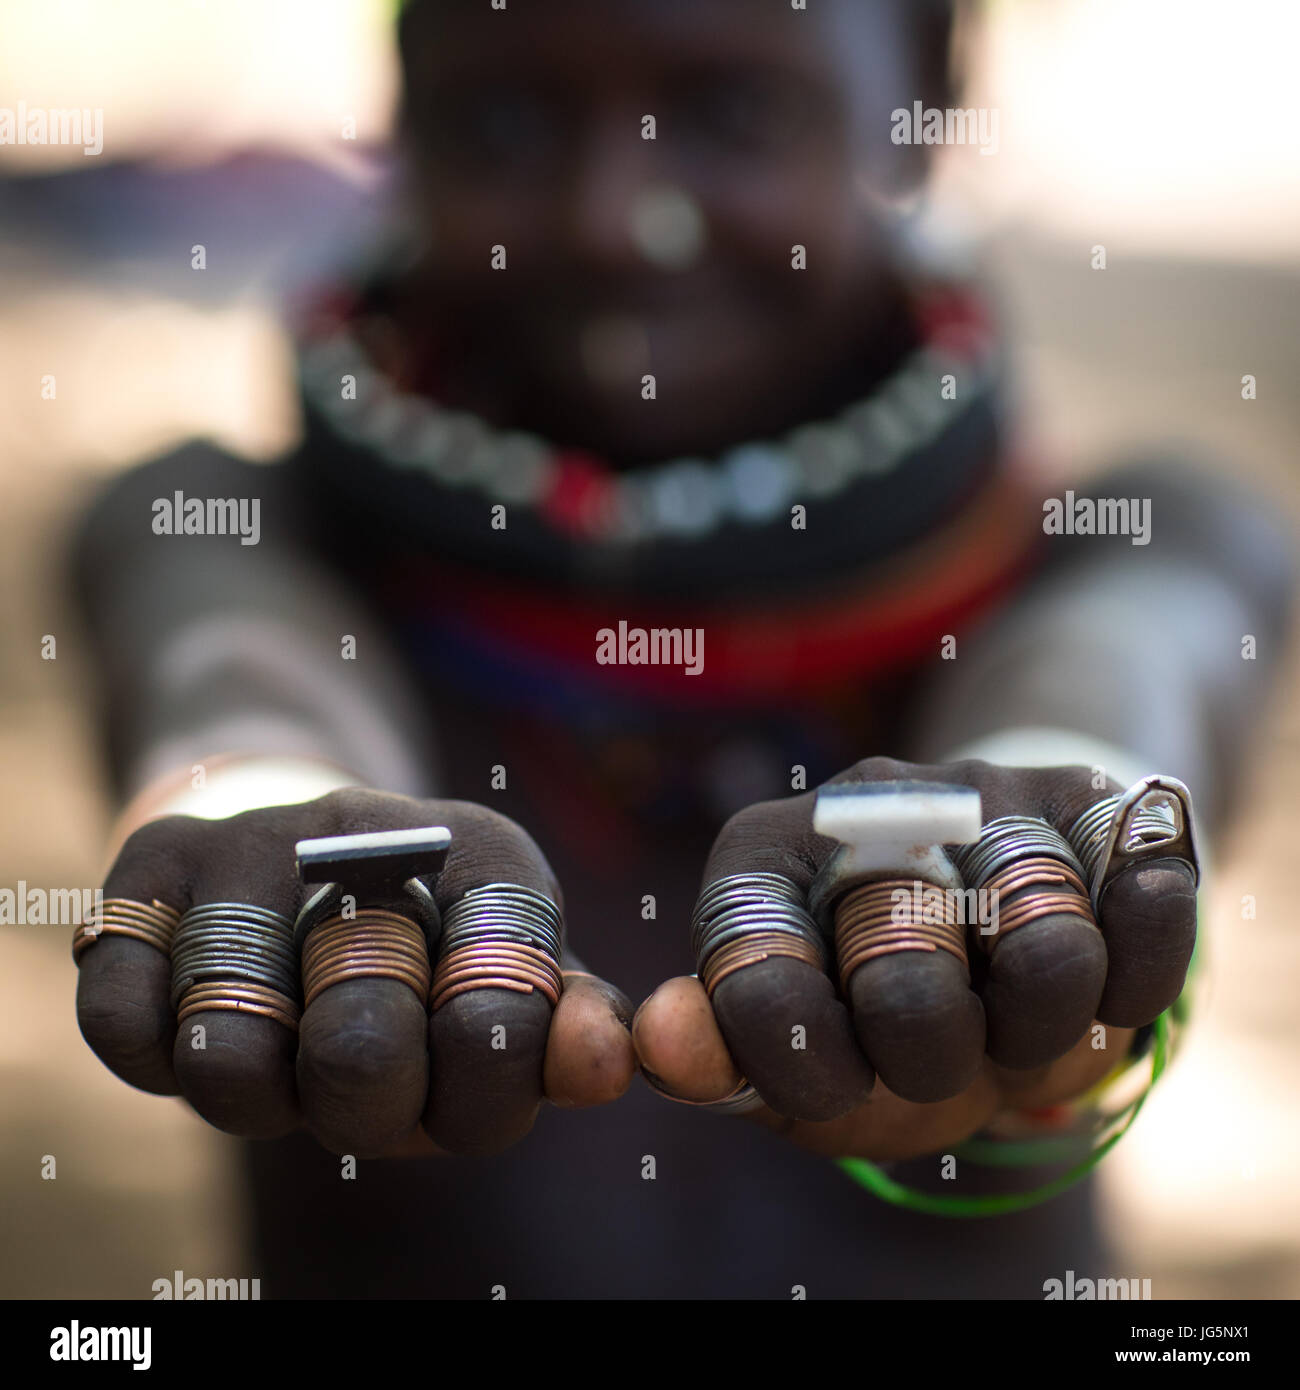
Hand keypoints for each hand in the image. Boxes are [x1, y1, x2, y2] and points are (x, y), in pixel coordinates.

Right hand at [76, 789, 633, 1156]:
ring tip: (290, 1056)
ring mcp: (251, 842)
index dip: (480, 1090)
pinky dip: (162, 1058)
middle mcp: (369, 829)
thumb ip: (565, 1033)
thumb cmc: (435, 951)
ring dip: (263, 1092)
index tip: (462, 1076)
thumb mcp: (512, 983)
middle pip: (357, 1052)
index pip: (498, 1024)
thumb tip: (602, 1066)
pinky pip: (124, 1024)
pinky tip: (209, 1020)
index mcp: (488, 859)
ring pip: (230, 1053)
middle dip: (370, 1103)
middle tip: (373, 1074)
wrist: (317, 846)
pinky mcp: (153, 866)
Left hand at [633, 756, 1195, 1160]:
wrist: (987, 934)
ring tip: (1010, 1022)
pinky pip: (1146, 904)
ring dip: (1037, 1028)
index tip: (839, 1081)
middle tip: (932, 1053)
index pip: (763, 981)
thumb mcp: (787, 1048)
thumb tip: (657, 1042)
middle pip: (909, 975)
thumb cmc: (865, 1015)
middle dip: (927, 1053)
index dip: (806, 1066)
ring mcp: (986, 794)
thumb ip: (717, 1053)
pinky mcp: (1091, 804)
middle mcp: (870, 803)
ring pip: (1046, 945)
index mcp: (763, 858)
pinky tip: (1097, 985)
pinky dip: (1135, 976)